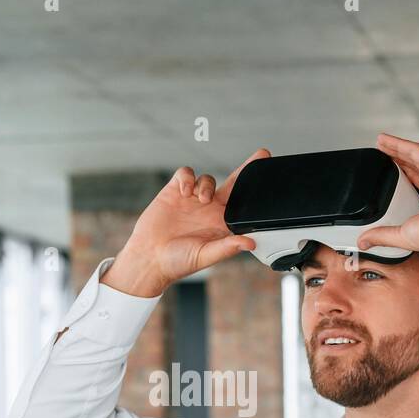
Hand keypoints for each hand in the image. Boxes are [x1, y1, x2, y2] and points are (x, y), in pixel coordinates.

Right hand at [103, 149, 269, 296]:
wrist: (149, 258)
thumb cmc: (177, 262)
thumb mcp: (205, 256)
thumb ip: (227, 247)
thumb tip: (251, 242)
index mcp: (221, 224)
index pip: (243, 203)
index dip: (254, 191)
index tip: (269, 180)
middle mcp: (209, 209)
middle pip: (233, 183)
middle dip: (247, 168)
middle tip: (262, 155)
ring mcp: (192, 199)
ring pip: (208, 179)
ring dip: (206, 185)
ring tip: (200, 199)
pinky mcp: (174, 191)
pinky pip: (186, 175)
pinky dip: (188, 178)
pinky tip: (185, 191)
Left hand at [355, 132, 418, 275]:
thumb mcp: (402, 236)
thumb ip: (381, 236)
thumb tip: (363, 241)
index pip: (415, 183)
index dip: (401, 175)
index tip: (388, 172)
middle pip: (413, 166)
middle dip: (397, 157)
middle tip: (381, 151)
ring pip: (413, 155)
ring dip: (396, 148)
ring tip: (381, 142)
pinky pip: (415, 150)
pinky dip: (400, 144)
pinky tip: (387, 141)